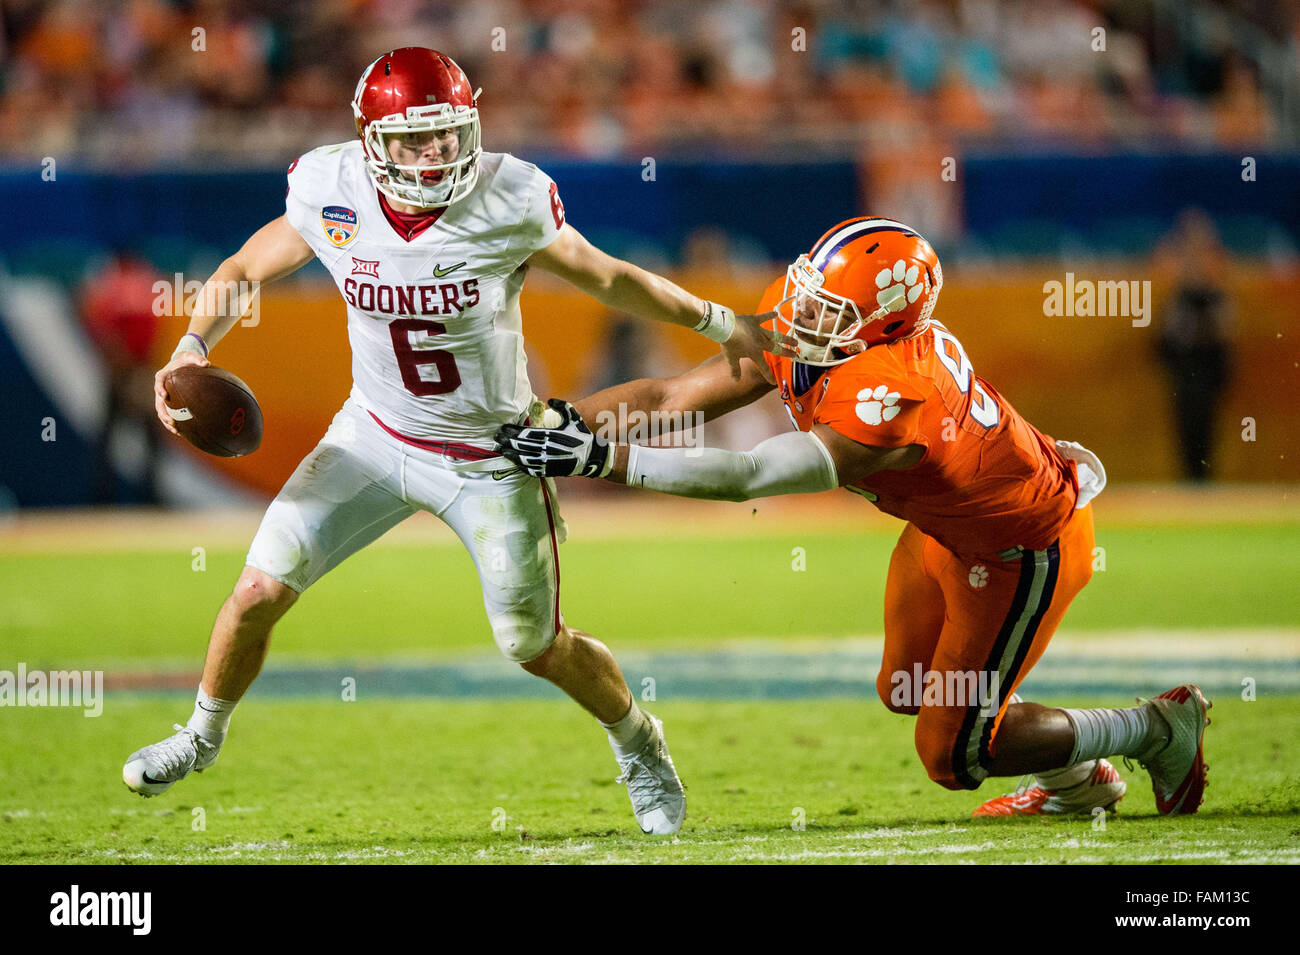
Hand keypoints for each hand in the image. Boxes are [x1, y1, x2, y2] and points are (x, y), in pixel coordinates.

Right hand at [154, 351, 208, 434]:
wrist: (183, 363)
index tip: (164, 395)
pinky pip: (169, 413)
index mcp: (163, 376)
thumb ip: (198, 359)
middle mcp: (160, 387)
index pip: (159, 382)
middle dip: (163, 413)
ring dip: (166, 421)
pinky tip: (181, 432)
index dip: (160, 389)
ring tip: (175, 430)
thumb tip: (206, 363)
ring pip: (161, 411)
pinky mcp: (168, 402)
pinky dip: (173, 422)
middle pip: (158, 402)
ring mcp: (163, 396)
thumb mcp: (192, 357)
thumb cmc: (187, 360)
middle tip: (171, 421)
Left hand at [494, 398, 611, 477]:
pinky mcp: (549, 471)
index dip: (511, 431)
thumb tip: (550, 399)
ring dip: (510, 454)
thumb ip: (562, 406)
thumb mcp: (574, 417)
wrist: (591, 456)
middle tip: (496, 438)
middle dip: (506, 441)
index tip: (501, 429)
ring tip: (501, 450)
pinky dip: (520, 466)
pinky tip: (514, 462)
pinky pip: (530, 470)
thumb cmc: (581, 435)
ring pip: (522, 459)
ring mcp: (547, 461)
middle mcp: (546, 448)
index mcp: (550, 435)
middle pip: (520, 445)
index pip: (524, 433)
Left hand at [721, 311, 798, 382]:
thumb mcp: (731, 358)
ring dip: (785, 338)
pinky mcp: (754, 320)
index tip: (773, 382)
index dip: (768, 375)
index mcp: (755, 353)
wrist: (726, 327)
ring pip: (775, 335)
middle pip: (776, 349)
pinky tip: (776, 313)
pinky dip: (770, 315)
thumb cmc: (729, 344)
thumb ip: (735, 369)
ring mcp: (759, 330)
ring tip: (794, 341)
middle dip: (786, 352)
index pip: (763, 367)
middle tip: (794, 354)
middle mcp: (760, 342)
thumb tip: (736, 380)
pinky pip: (764, 317)